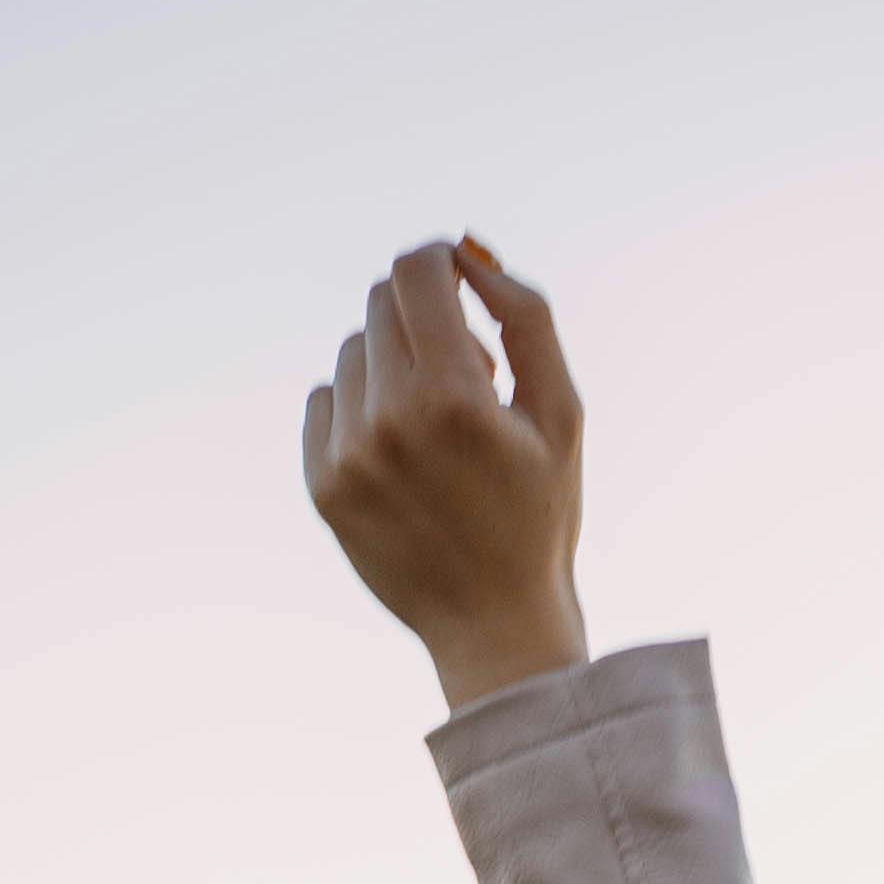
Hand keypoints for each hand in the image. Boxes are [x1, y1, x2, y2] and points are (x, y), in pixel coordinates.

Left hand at [302, 238, 585, 716]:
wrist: (498, 630)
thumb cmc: (540, 515)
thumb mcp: (561, 414)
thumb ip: (527, 319)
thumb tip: (470, 254)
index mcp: (455, 398)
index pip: (415, 271)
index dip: (439, 262)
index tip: (458, 282)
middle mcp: (392, 420)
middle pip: (382, 304)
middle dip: (425, 321)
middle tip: (466, 378)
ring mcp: (350, 456)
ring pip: (354, 351)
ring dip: (393, 369)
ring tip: (435, 427)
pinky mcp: (323, 485)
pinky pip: (324, 399)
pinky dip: (360, 409)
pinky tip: (400, 455)